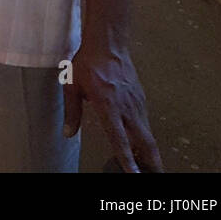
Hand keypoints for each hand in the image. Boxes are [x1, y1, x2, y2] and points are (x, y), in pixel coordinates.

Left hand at [64, 45, 162, 171]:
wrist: (108, 44)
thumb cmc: (87, 64)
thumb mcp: (71, 87)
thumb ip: (72, 112)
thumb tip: (68, 133)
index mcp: (108, 107)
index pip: (120, 140)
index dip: (127, 159)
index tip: (134, 174)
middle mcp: (126, 108)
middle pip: (145, 142)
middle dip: (152, 162)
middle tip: (152, 175)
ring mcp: (137, 103)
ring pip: (148, 134)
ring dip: (150, 152)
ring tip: (149, 167)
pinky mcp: (141, 99)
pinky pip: (145, 122)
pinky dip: (146, 136)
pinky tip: (142, 144)